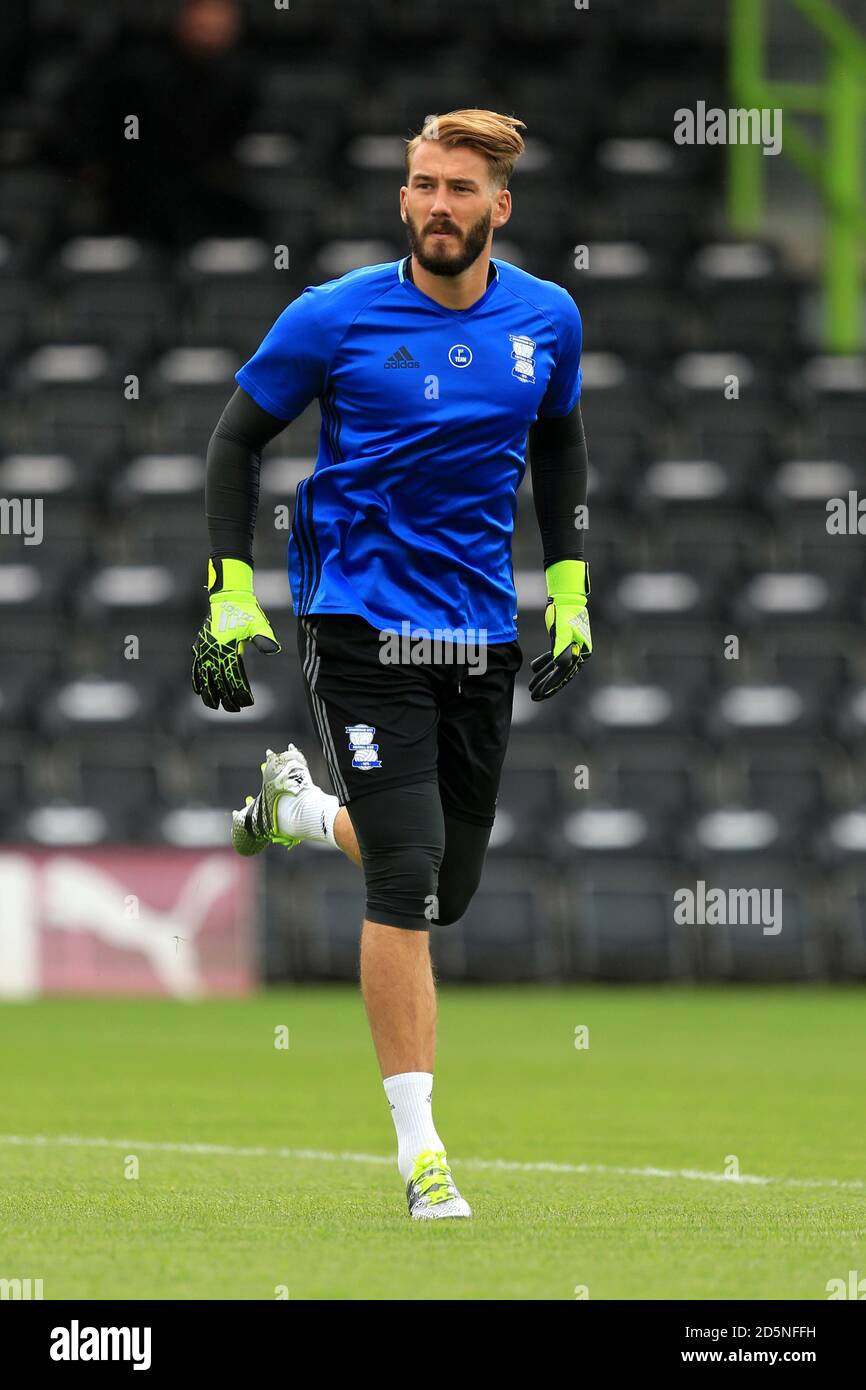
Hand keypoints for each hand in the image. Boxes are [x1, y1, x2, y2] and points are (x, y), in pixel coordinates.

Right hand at [191, 557, 279, 711]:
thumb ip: (264, 638)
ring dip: (209, 693)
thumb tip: (272, 651)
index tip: (247, 702)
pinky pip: (196, 666)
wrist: (228, 596)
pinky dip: (196, 679)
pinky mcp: (201, 645)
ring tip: (214, 706)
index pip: (233, 676)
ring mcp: (205, 648)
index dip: (240, 691)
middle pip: (218, 681)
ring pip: (204, 676)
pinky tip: (198, 690)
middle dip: (225, 697)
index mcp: (227, 647)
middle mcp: (214, 650)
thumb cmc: (246, 611)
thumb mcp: (258, 623)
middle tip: (234, 709)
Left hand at [528, 559, 591, 700]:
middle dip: (547, 686)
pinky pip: (553, 658)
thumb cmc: (564, 614)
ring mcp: (570, 648)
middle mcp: (578, 653)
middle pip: (561, 675)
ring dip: (543, 677)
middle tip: (534, 697)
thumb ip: (560, 649)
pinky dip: (544, 664)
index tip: (541, 694)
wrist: (565, 598)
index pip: (564, 673)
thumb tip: (558, 668)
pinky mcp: (562, 642)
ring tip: (531, 687)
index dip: (552, 685)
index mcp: (581, 653)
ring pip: (556, 668)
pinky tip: (534, 669)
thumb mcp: (562, 632)